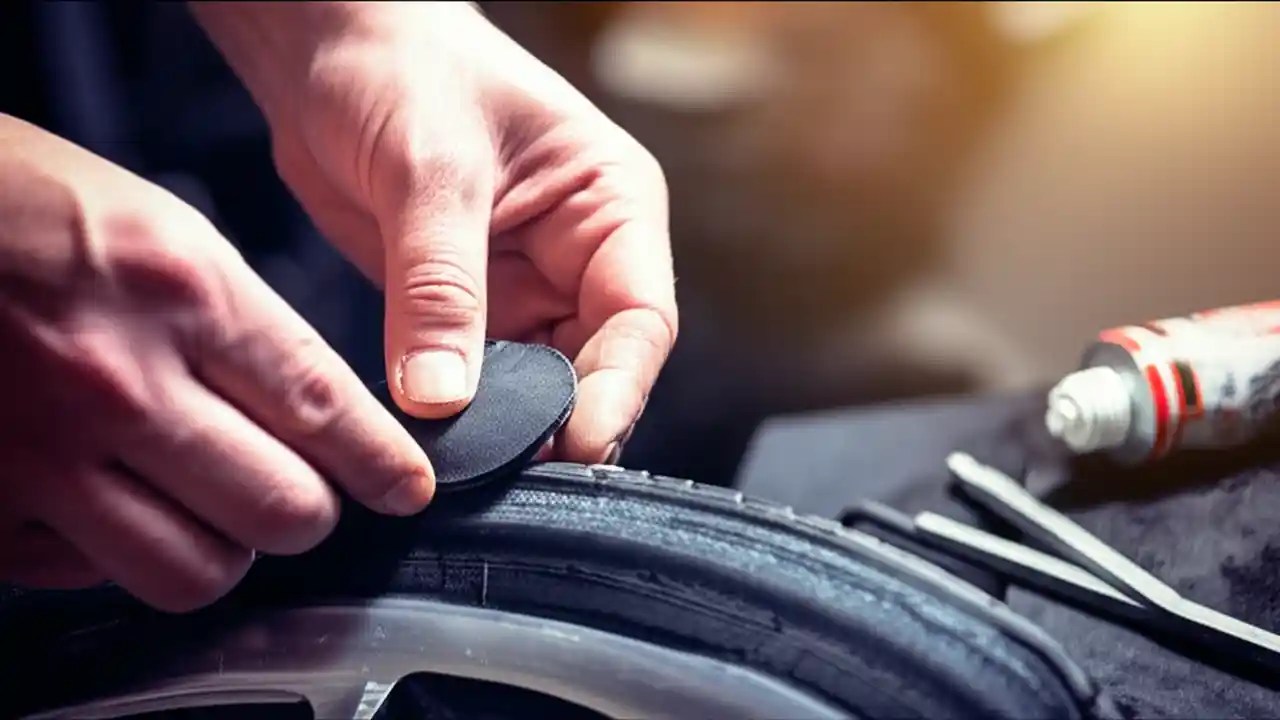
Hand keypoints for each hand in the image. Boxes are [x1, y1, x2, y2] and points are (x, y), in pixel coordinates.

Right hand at [0, 116, 433, 610]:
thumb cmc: (17, 206)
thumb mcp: (160, 230)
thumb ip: (241, 323)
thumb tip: (313, 408)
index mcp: (180, 290)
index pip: (322, 408)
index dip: (382, 463)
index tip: (404, 486)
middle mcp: (118, 379)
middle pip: (280, 508)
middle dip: (312, 511)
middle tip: (304, 493)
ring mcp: (43, 451)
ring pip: (197, 569)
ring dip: (226, 549)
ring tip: (213, 510)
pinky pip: (92, 576)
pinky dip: (121, 553)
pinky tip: (119, 506)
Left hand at [194, 2, 677, 461]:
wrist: (328, 48)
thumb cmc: (402, 66)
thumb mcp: (429, 170)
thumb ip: (438, 286)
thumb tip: (441, 398)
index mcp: (611, 206)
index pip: (641, 317)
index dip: (619, 388)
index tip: (580, 444)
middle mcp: (581, 255)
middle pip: (599, 366)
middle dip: (564, 423)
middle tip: (516, 473)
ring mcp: (527, 287)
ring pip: (542, 385)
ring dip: (512, 429)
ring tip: (474, 467)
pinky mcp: (470, 311)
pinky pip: (480, 381)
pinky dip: (464, 416)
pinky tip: (438, 441)